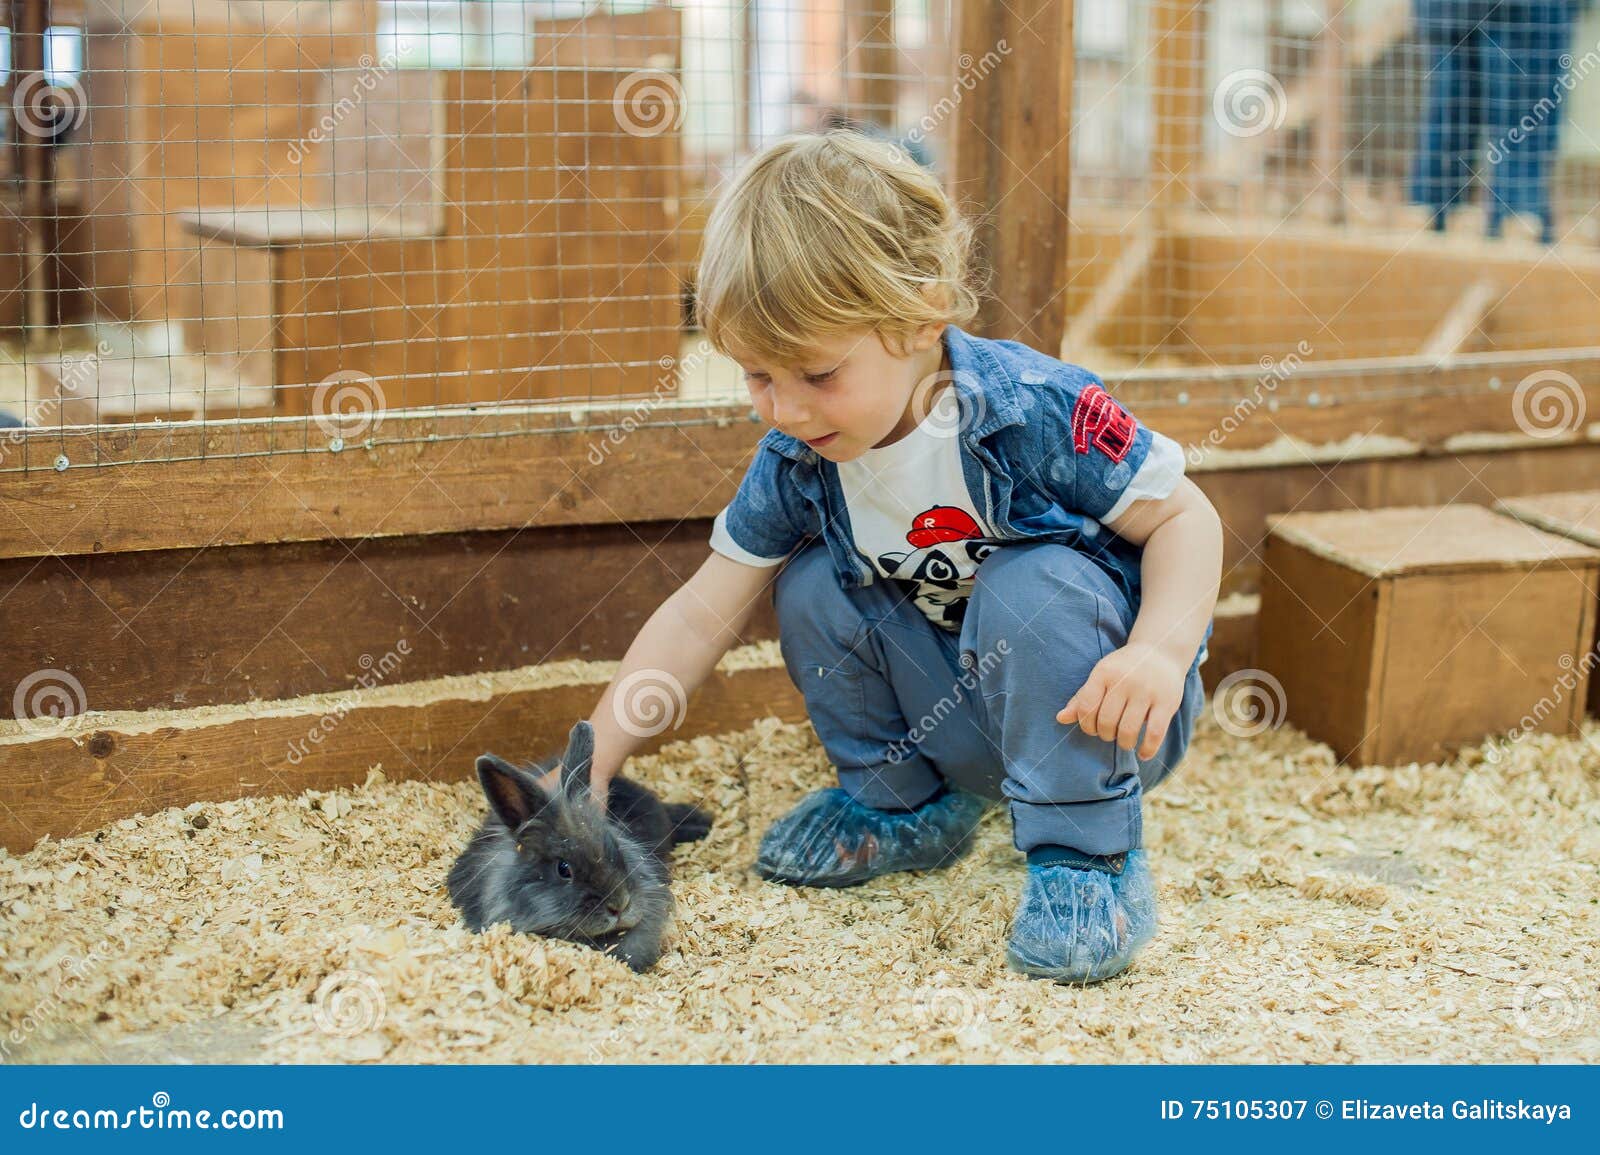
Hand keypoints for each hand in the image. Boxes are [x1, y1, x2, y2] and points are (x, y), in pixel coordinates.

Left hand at [1057, 642, 1186, 759]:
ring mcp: (1147, 691)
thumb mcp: (1101, 676)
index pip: (1086, 707)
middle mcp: (1125, 680)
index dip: (1086, 725)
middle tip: (1110, 733)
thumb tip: (1060, 718)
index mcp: (1104, 672)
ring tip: (1125, 741)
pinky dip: (1147, 749)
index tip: (1093, 728)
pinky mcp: (1167, 702)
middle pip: (1107, 721)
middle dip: (1105, 734)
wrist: (1161, 650)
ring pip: (1128, 730)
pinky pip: (1155, 733)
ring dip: (1124, 743)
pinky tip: (1143, 754)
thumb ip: (1081, 698)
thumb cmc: (1123, 669)